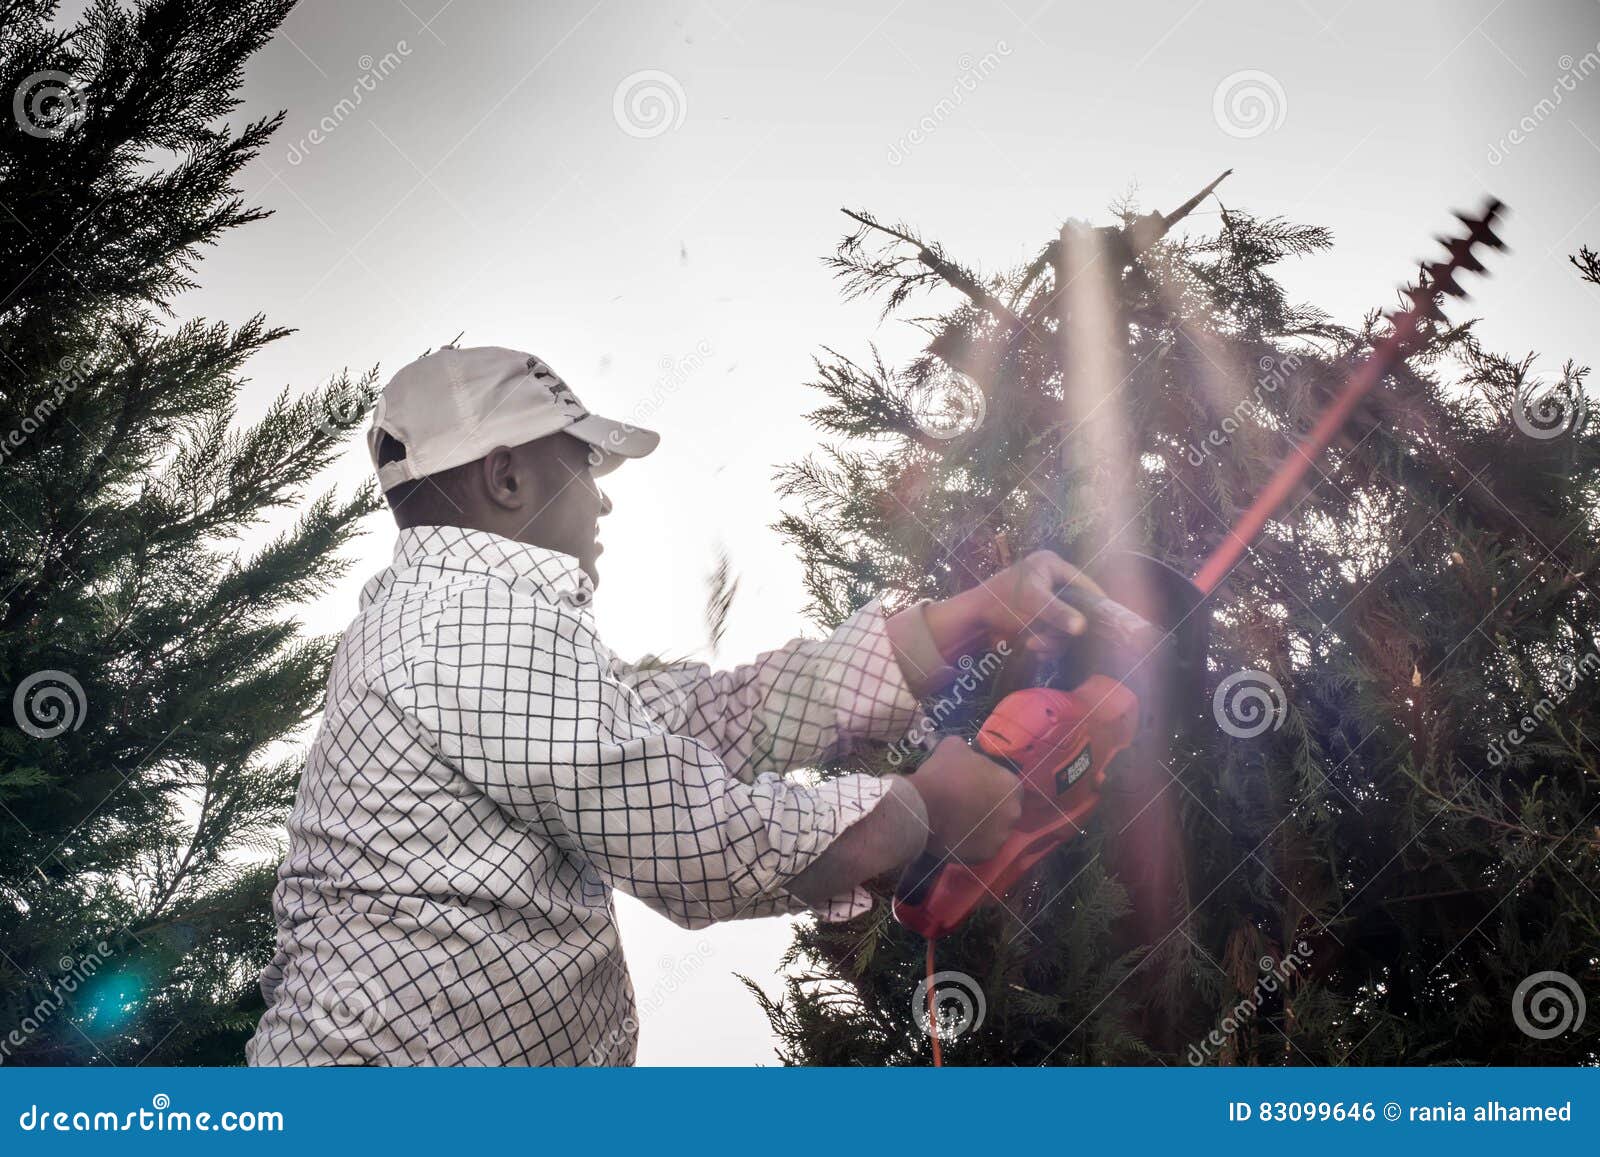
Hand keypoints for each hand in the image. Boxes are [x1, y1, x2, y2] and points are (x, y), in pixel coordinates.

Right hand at [908, 736, 1022, 861]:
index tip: (974, 787)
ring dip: (980, 827)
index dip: (990, 786)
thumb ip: (967, 751)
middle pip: (1003, 810)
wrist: (923, 806)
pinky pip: (980, 848)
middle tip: (966, 805)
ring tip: (958, 823)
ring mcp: (1001, 836)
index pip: (1007, 786)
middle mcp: (1014, 813)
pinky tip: (954, 836)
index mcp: (1012, 785)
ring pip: (993, 831)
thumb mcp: (953, 747)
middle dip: (988, 808)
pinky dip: (970, 844)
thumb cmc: (942, 773)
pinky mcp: (986, 855)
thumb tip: (965, 753)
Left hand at [937, 549, 1105, 659]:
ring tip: (1032, 644)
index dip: (1095, 603)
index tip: (1106, 622)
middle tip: (1048, 639)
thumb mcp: (1032, 605)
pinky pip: (1055, 635)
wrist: (972, 622)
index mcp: (1052, 565)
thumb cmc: (1000, 603)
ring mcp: (1047, 601)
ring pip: (1066, 627)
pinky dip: (1046, 645)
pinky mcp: (1040, 619)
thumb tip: (1083, 627)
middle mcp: (1052, 581)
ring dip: (1052, 641)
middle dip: (1063, 630)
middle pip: (1077, 610)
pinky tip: (1031, 647)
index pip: (1084, 583)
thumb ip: (1058, 614)